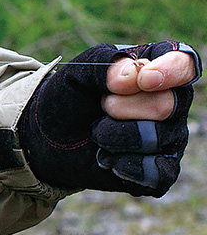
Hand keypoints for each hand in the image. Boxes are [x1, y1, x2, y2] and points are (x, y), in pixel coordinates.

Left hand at [18, 41, 199, 196]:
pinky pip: (155, 172)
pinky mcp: (160, 170)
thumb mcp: (77, 71)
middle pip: (166, 105)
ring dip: (112, 136)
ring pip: (155, 139)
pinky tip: (106, 158)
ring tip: (97, 132)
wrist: (49, 137)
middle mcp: (173, 103)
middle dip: (119, 107)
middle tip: (100, 107)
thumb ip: (104, 63)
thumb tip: (132, 74)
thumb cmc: (70, 97)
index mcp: (159, 69)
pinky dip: (122, 165)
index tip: (143, 79)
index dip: (170, 71)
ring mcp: (170, 137)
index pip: (184, 64)